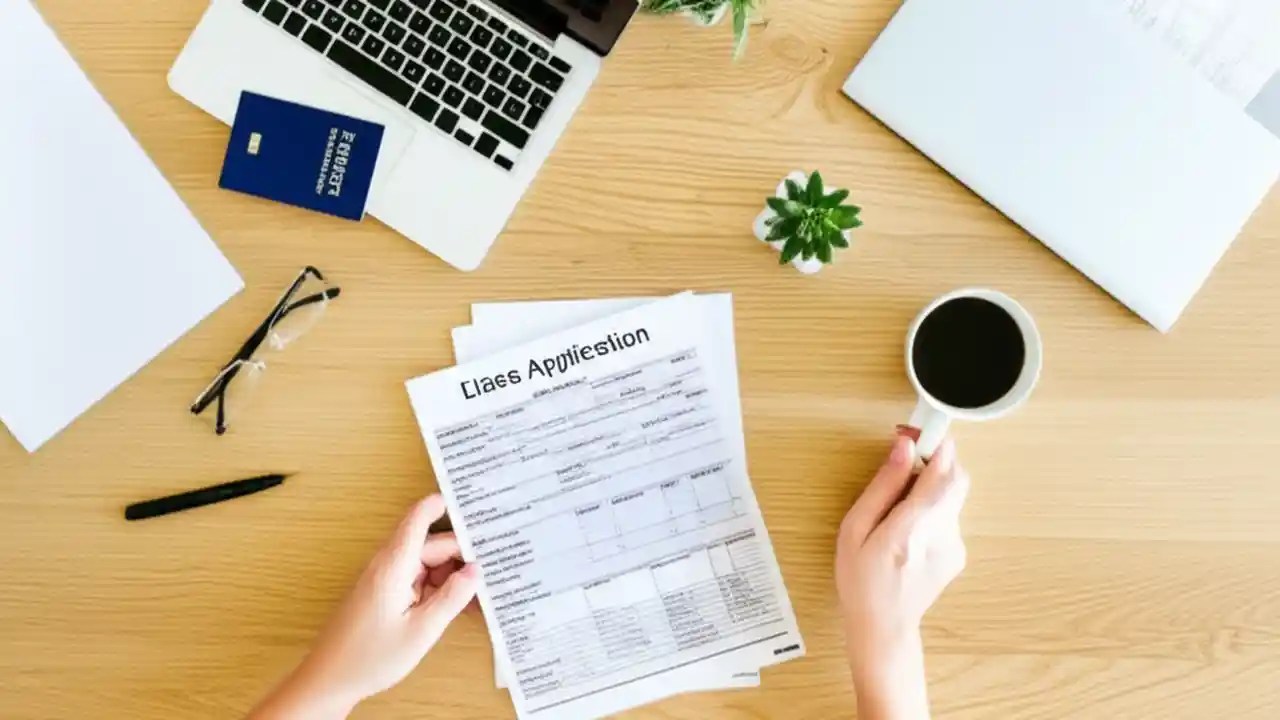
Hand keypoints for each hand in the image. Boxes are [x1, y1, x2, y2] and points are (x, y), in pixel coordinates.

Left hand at [249, 495, 479, 719]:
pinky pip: (417, 582)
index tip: (464, 499)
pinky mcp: (384, 595)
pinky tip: (456, 606)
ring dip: (450, 575)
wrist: (329, 681)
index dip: (438, 505)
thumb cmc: (370, 657)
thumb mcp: (421, 630)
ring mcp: (385, 581)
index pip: (417, 520)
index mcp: (393, 566)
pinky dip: (437, 589)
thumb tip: (475, 571)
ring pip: (426, 565)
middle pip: (430, 546)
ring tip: (478, 594)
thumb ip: (451, 598)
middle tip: (492, 567)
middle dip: (460, 554)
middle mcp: (387, 567)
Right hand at [835, 435, 968, 719]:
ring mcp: (955, 545)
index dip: (935, 443)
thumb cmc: (859, 579)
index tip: (918, 430)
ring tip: (898, 501)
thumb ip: (883, 486)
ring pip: (953, 495)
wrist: (883, 626)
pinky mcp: (959, 551)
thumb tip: (904, 448)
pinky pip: (949, 514)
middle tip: (906, 457)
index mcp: (910, 529)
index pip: (941, 474)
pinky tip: (907, 525)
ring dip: (931, 484)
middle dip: (936, 459)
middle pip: (956, 479)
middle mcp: (941, 536)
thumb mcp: (855, 529)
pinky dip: (932, 506)